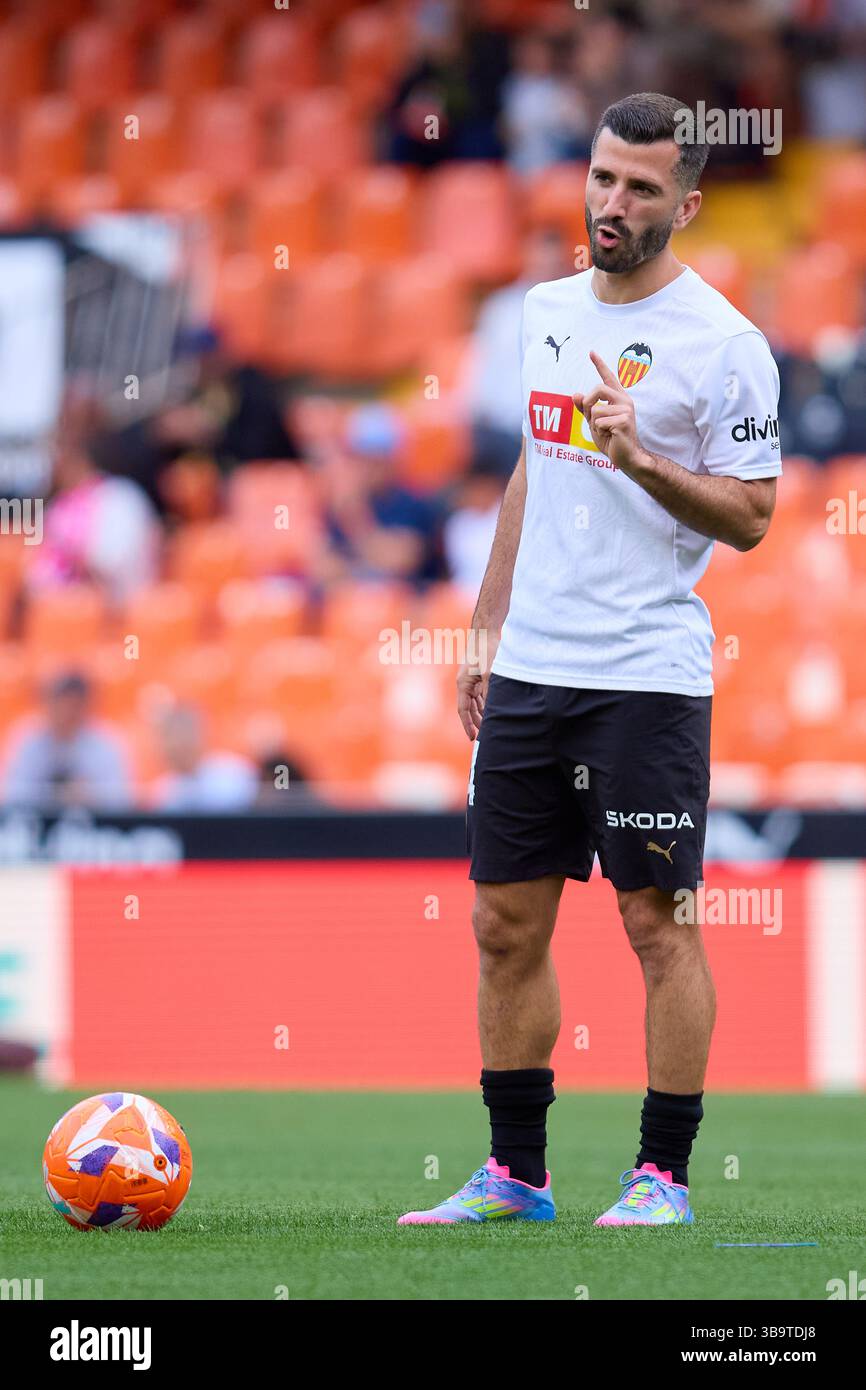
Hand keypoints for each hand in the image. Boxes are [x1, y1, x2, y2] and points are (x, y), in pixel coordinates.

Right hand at [457, 628, 498, 740]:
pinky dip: (486, 703)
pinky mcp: (478, 675)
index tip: (472, 738)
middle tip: (484, 736)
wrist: (486, 631)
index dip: (467, 725)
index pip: (463, 710)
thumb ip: (489, 690)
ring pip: (475, 702)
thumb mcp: (489, 672)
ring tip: (491, 726)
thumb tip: (491, 707)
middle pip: (469, 708)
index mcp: (462, 684)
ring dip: (482, 713)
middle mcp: (464, 683)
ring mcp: (471, 679)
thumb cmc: (486, 650)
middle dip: (475, 722)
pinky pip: (480, 694)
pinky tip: (493, 710)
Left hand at [573, 351, 642, 473]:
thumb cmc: (612, 440)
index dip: (599, 364)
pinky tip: (611, 436)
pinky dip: (599, 431)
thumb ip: (585, 409)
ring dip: (595, 424)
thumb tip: (575, 394)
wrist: (626, 457)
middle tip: (592, 419)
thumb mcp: (594, 422)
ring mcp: (626, 410)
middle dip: (588, 404)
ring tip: (606, 431)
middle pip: (597, 389)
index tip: (591, 352)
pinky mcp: (624, 421)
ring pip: (596, 410)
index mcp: (618, 398)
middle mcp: (624, 400)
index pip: (608, 378)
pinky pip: (599, 422)